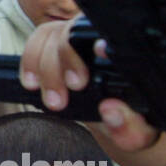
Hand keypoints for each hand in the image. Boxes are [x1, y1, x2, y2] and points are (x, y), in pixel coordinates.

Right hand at [19, 20, 159, 151]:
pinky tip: (31, 83)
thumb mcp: (136, 133)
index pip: (115, 35)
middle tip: (73, 87)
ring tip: (53, 99)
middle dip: (66, 59)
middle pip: (74, 32)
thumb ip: (130, 128)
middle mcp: (100, 38)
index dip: (103, 38)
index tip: (101, 51)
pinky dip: (30, 62)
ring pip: (52, 35)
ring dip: (45, 66)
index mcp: (127, 54)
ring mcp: (75, 36)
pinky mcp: (55, 41)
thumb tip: (110, 110)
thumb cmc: (126, 121)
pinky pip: (37, 41)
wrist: (110, 118)